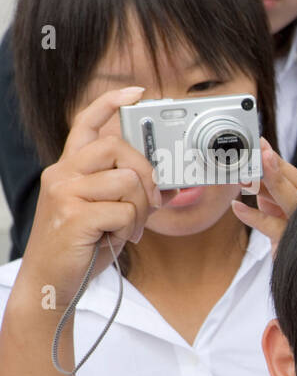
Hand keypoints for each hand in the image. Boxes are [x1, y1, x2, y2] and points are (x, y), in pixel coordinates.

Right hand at [20, 86, 162, 304]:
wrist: (52, 283)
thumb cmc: (81, 248)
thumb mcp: (105, 213)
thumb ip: (127, 193)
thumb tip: (165, 184)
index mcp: (68, 169)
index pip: (86, 124)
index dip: (110, 104)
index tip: (136, 92)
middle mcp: (62, 174)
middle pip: (118, 148)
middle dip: (146, 175)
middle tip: (150, 205)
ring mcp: (65, 193)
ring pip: (127, 180)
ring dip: (140, 209)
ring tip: (128, 229)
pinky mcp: (73, 216)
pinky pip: (124, 210)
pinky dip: (130, 228)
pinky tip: (115, 240)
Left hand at [229, 138, 296, 251]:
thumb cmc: (294, 239)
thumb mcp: (280, 212)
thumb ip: (270, 195)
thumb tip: (251, 180)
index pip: (295, 176)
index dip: (277, 160)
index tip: (261, 143)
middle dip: (276, 166)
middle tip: (260, 149)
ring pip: (291, 200)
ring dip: (272, 182)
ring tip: (248, 172)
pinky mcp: (293, 243)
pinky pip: (273, 227)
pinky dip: (254, 217)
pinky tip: (238, 207)